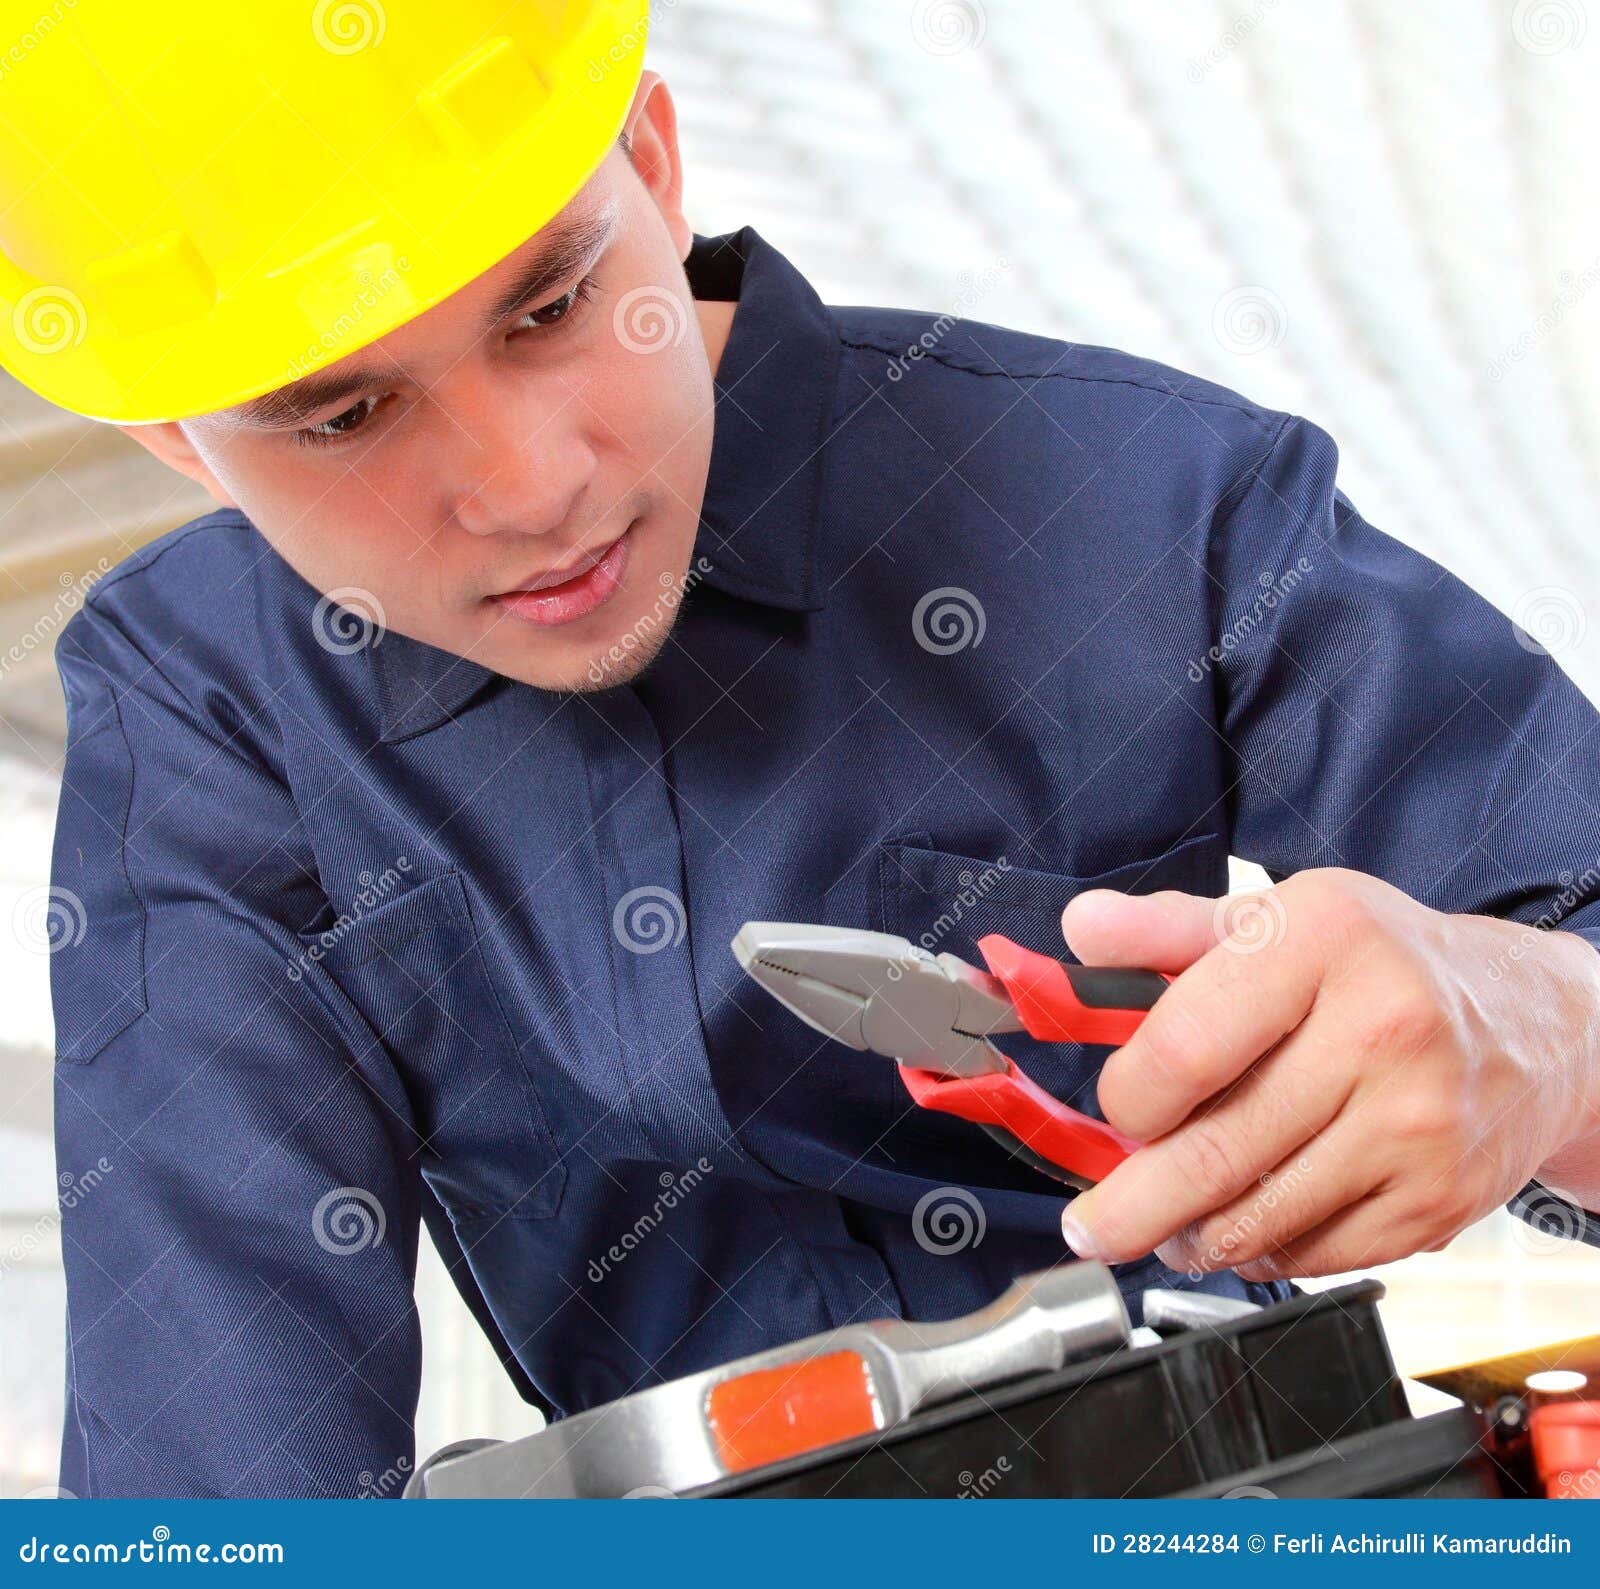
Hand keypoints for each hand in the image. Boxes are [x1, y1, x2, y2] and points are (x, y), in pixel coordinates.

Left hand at [1055, 869, 1599, 1278]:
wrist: (1540, 1026)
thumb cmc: (1385, 964)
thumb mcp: (1280, 915)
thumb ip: (1167, 928)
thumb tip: (1083, 928)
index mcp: (1322, 942)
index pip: (1186, 1048)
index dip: (1129, 1095)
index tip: (1119, 1107)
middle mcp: (1380, 1031)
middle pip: (1216, 1151)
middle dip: (1131, 1204)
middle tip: (1090, 1226)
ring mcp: (1416, 1126)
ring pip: (1261, 1218)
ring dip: (1189, 1236)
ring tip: (1161, 1227)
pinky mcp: (1439, 1201)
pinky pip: (1317, 1253)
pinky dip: (1262, 1254)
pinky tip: (1243, 1228)